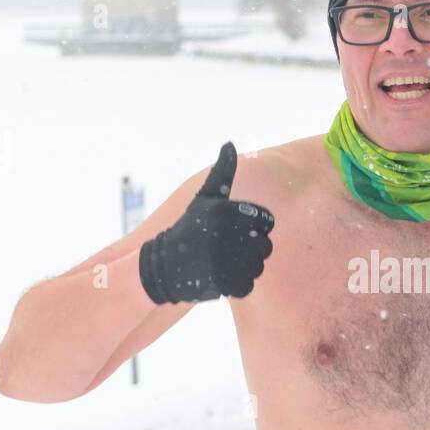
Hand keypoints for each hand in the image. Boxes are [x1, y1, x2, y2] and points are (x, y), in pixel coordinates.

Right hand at [138, 142, 274, 302]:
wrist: (162, 266)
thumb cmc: (189, 229)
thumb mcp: (205, 199)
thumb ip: (222, 173)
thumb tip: (230, 143)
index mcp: (227, 210)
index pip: (268, 221)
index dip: (256, 229)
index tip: (237, 233)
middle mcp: (227, 232)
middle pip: (267, 246)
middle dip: (251, 251)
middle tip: (227, 251)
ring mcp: (224, 258)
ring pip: (259, 267)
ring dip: (244, 269)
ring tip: (221, 263)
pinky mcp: (222, 282)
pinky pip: (248, 285)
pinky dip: (237, 285)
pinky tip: (219, 277)